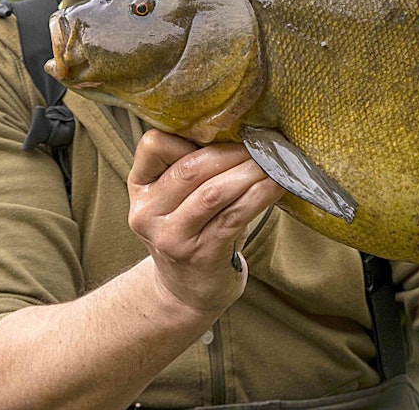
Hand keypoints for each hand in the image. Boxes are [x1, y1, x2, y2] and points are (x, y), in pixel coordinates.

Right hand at [127, 130, 284, 316]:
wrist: (186, 290)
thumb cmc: (191, 231)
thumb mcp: (176, 198)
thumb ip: (191, 167)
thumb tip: (243, 129)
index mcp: (140, 188)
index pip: (154, 145)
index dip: (190, 133)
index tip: (227, 129)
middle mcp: (147, 213)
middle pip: (192, 168)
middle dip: (234, 152)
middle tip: (265, 144)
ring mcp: (172, 237)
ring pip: (215, 192)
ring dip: (251, 173)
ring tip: (275, 162)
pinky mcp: (201, 255)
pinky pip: (234, 217)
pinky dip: (260, 197)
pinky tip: (277, 186)